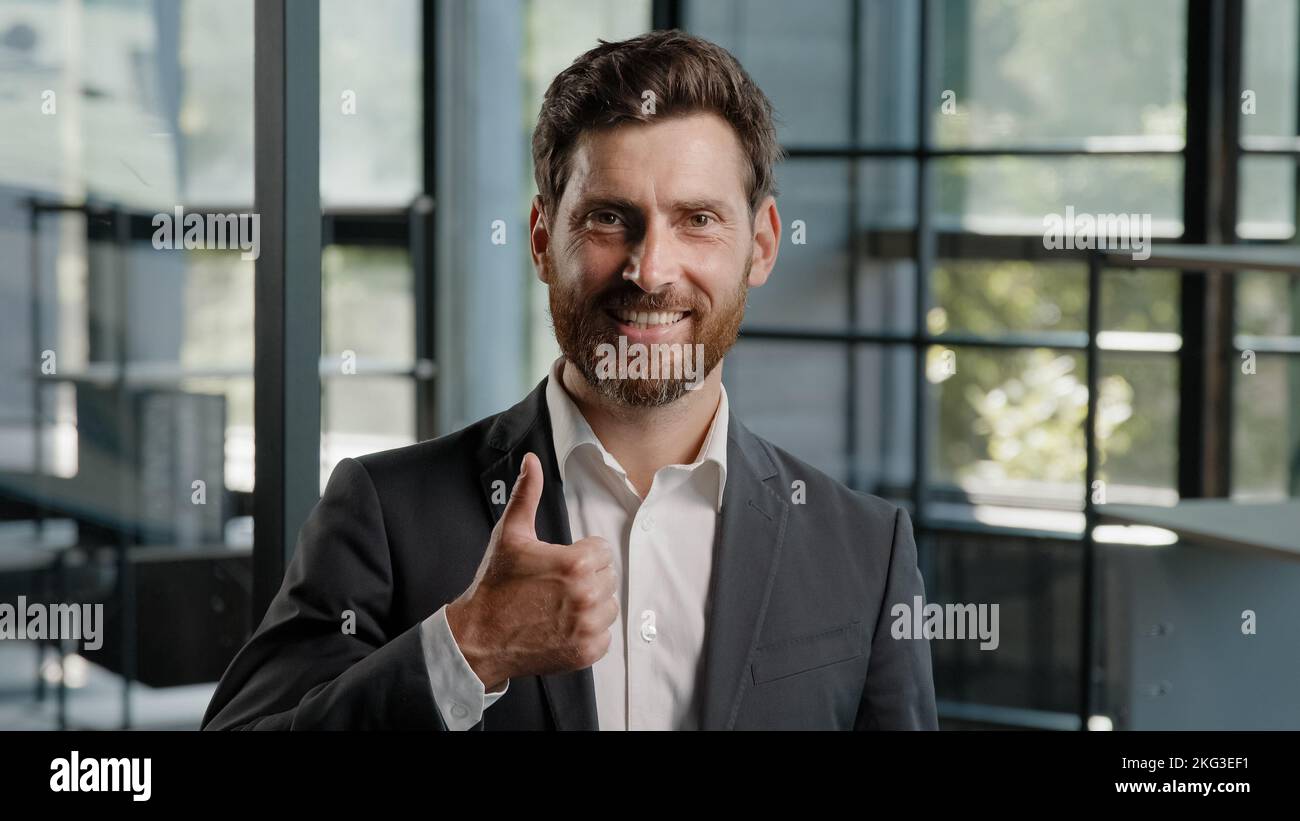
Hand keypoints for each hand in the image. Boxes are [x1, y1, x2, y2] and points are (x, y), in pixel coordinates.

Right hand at [446, 452, 617, 690]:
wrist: (479, 637)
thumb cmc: (495, 586)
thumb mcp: (510, 535)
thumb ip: (527, 494)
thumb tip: (532, 461)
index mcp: (576, 563)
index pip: (603, 551)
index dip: (580, 555)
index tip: (557, 566)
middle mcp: (587, 594)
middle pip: (608, 578)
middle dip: (586, 579)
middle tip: (554, 587)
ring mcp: (589, 626)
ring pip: (608, 606)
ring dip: (590, 606)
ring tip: (558, 606)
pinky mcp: (587, 651)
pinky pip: (604, 635)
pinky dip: (587, 632)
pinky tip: (561, 627)